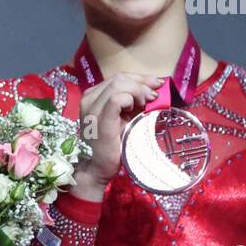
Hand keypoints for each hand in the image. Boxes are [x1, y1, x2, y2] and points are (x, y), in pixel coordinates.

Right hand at [71, 72, 162, 196]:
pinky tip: (136, 109)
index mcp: (93, 97)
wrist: (99, 168)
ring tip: (146, 104)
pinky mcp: (100, 119)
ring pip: (117, 84)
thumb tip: (156, 87)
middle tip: (154, 96)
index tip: (157, 84)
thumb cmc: (113, 144)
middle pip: (118, 78)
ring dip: (138, 90)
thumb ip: (133, 101)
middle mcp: (89, 99)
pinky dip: (130, 99)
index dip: (139, 78)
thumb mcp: (124, 117)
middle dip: (141, 83)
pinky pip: (116, 99)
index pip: (117, 77)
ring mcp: (92, 109)